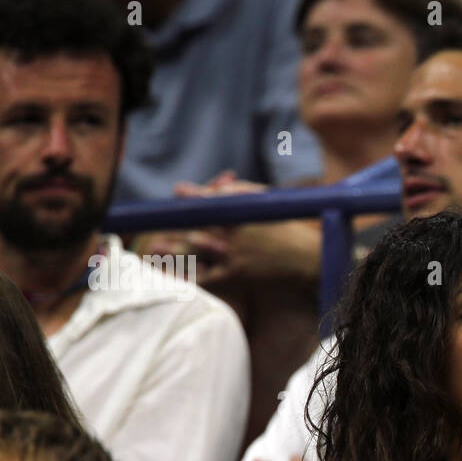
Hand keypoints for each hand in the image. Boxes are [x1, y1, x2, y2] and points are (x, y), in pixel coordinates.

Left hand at [144, 175, 319, 292]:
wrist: (307, 258)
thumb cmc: (284, 226)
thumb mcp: (263, 202)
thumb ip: (234, 191)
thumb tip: (206, 185)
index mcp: (243, 210)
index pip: (213, 200)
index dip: (193, 195)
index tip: (177, 191)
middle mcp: (236, 230)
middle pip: (198, 222)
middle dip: (176, 222)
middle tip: (154, 223)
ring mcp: (235, 252)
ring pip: (197, 248)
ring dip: (173, 248)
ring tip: (154, 248)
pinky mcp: (238, 271)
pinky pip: (207, 274)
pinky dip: (190, 275)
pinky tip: (174, 274)